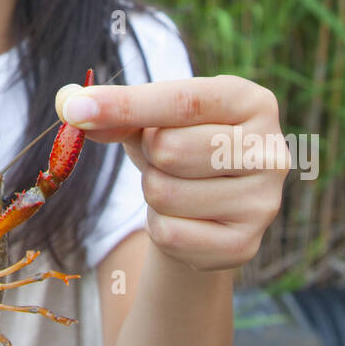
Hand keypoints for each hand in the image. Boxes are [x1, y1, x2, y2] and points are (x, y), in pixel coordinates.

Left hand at [55, 75, 290, 271]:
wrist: (210, 208)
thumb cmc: (181, 146)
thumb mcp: (152, 120)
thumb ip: (117, 112)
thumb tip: (73, 107)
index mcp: (251, 101)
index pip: (182, 100)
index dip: (125, 103)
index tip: (76, 109)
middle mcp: (271, 150)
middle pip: (171, 148)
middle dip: (150, 154)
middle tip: (166, 157)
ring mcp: (263, 202)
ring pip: (166, 193)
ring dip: (153, 190)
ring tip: (177, 186)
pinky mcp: (245, 245)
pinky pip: (170, 234)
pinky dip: (160, 227)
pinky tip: (184, 218)